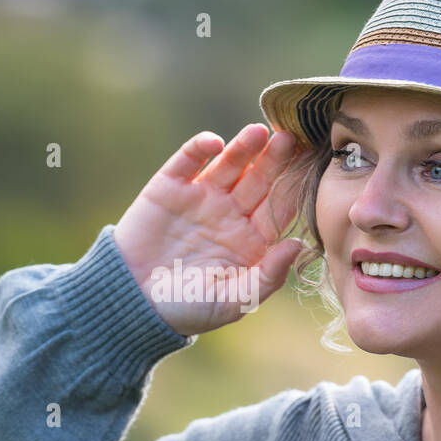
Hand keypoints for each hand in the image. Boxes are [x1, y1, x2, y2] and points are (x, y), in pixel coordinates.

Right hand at [112, 123, 307, 337]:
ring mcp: (200, 198)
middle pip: (259, 180)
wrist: (131, 302)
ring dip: (244, 147)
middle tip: (288, 139)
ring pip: (229, 165)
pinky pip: (189, 160)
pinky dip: (200, 148)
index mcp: (250, 240)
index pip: (279, 208)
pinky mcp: (169, 187)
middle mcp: (229, 214)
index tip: (309, 168)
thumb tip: (297, 245)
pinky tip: (214, 143)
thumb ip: (267, 276)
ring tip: (258, 132)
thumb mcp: (232, 301)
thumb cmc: (186, 308)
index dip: (293, 188)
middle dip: (274, 159)